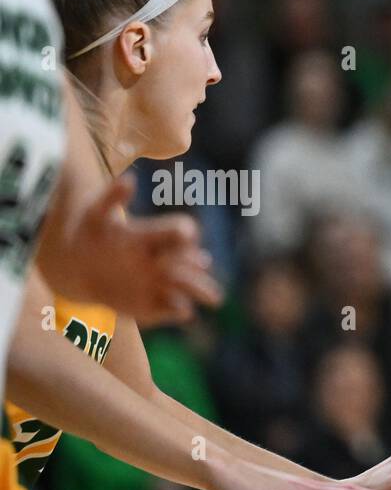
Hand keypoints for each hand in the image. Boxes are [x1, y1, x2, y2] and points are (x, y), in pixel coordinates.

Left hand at [65, 174, 223, 325]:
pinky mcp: (153, 305)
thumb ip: (112, 197)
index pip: (181, 233)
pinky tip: (179, 309)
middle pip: (193, 262)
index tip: (186, 237)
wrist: (75, 266)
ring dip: (201, 290)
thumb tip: (130, 180)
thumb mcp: (95, 213)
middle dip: (195, 265)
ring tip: (215, 298)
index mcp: (155, 237)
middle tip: (196, 266)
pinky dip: (178, 310)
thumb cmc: (90, 235)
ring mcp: (160, 283)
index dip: (185, 236)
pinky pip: (174, 310)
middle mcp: (164, 260)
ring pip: (191, 288)